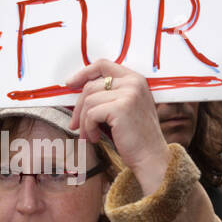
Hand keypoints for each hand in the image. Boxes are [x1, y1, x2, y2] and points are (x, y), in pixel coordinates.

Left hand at [66, 60, 171, 196]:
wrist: (150, 156)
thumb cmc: (136, 137)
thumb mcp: (125, 107)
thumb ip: (109, 94)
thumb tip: (76, 89)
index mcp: (135, 79)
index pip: (103, 65)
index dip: (83, 73)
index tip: (70, 83)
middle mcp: (134, 82)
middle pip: (91, 85)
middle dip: (78, 107)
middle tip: (75, 125)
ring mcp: (129, 93)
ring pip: (88, 101)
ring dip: (83, 121)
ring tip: (88, 135)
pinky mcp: (121, 108)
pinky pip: (91, 114)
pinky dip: (88, 128)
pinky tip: (95, 138)